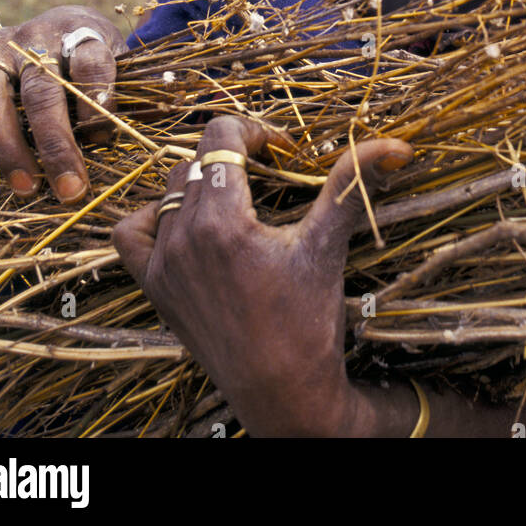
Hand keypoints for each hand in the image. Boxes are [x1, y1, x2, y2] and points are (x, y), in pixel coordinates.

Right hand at [0, 6, 124, 201]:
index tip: (104, 139)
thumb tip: (166, 112)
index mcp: (80, 32)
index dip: (97, 100)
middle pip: (40, 89)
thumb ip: (136, 90)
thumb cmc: (93, 58)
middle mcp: (33, 38)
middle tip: (69, 189)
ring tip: (26, 186)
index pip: (89, 61)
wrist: (58, 26)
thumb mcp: (121, 64)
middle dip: (54, 144)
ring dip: (6, 146)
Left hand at [113, 115, 412, 437]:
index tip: (284, 152)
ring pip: (172, 188)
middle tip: (271, 175)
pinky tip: (187, 222)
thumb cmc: (308, 323)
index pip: (221, 135)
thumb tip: (394, 145)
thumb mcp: (327, 246)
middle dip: (237, 154)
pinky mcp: (154, 288)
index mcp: (221, 222)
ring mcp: (162, 264)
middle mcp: (182, 238)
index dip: (256, 130)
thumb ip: (350, 184)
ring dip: (204, 181)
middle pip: (199, 158)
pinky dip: (154, 216)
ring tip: (239, 198)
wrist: (283, 395)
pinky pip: (130, 234)